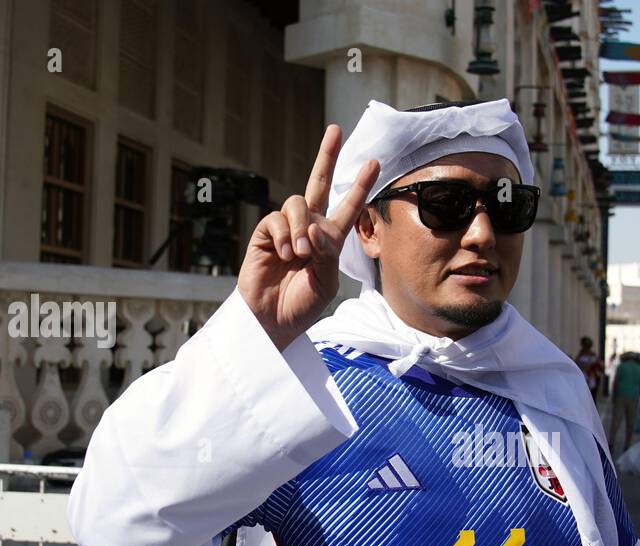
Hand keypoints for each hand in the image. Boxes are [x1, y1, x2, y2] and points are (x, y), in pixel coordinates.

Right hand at [236, 125, 379, 350]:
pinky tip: (283, 253)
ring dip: (301, 227)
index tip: (375, 162)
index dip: (360, 185)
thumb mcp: (326, 282)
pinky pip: (276, 219)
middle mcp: (309, 228)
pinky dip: (282, 235)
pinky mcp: (264, 234)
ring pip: (297, 203)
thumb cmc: (302, 305)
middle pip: (318, 183)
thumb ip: (327, 254)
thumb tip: (314, 228)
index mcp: (330, 241)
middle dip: (327, 156)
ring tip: (299, 254)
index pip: (348, 207)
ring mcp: (286, 229)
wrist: (272, 320)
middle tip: (335, 130)